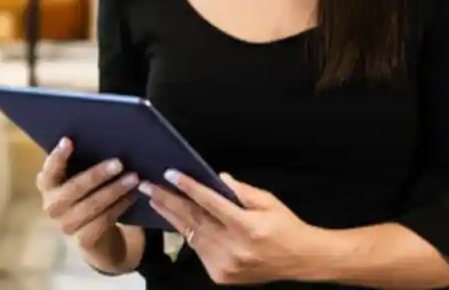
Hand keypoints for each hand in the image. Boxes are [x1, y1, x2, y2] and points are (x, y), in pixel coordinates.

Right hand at [36, 138, 139, 255]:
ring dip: (115, 190)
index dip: (57, 157)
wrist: (96, 238)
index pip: (48, 171)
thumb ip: (83, 162)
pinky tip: (132, 196)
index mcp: (47, 186)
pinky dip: (120, 206)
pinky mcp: (83, 240)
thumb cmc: (88, 197)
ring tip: (133, 178)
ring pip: (92, 205)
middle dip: (97, 174)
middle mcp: (51, 206)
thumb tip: (104, 138)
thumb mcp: (82, 180)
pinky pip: (103, 221)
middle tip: (119, 163)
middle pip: (73, 189)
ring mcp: (66, 226)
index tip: (68, 140)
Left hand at [139, 170, 320, 284]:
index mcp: (247, 227)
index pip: (210, 203)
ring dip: (171, 216)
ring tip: (155, 199)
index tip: (171, 174)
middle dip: (168, 200)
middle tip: (148, 186)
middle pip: (193, 220)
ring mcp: (225, 265)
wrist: (300, 260)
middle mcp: (234, 248)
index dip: (189, 187)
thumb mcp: (268, 201)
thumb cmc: (285, 226)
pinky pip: (198, 250)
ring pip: (191, 235)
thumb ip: (241, 191)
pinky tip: (175, 219)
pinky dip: (187, 234)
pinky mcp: (220, 275)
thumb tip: (217, 179)